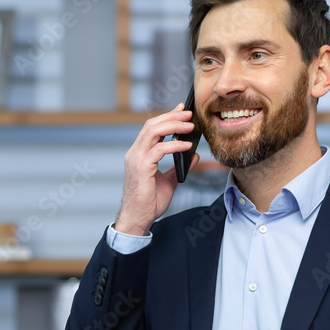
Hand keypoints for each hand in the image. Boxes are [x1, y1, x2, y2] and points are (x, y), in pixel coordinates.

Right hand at [114, 102, 198, 236]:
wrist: (138, 219)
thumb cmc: (149, 203)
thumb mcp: (169, 182)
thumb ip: (179, 168)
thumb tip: (194, 157)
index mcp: (139, 155)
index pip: (151, 128)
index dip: (167, 117)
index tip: (181, 110)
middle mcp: (135, 153)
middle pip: (152, 125)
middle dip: (171, 116)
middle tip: (188, 113)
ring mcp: (136, 159)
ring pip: (153, 131)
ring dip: (173, 125)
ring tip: (189, 125)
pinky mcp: (142, 167)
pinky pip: (159, 149)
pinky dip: (174, 145)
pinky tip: (187, 146)